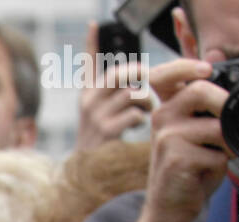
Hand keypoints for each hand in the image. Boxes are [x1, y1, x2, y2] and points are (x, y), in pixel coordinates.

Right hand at [76, 21, 150, 152]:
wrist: (86, 180)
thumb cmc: (102, 147)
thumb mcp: (103, 118)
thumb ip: (119, 97)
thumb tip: (145, 78)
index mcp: (87, 96)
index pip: (88, 64)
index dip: (91, 43)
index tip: (93, 24)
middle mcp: (88, 103)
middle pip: (117, 74)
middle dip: (140, 72)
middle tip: (152, 76)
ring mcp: (96, 117)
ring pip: (131, 93)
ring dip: (147, 99)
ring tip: (147, 109)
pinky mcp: (106, 131)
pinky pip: (134, 114)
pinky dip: (143, 117)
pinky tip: (140, 124)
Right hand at [135, 57, 228, 221]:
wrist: (169, 210)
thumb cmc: (188, 171)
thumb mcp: (195, 135)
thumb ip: (207, 110)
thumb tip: (233, 85)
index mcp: (165, 108)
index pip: (165, 74)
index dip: (185, 64)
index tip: (208, 69)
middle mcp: (161, 118)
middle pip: (201, 90)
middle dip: (227, 105)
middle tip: (233, 127)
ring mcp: (166, 138)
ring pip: (216, 127)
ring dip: (228, 144)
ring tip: (220, 156)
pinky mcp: (176, 158)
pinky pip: (216, 154)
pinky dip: (221, 166)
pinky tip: (207, 173)